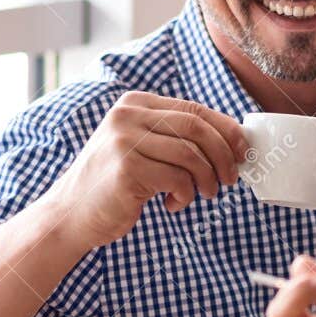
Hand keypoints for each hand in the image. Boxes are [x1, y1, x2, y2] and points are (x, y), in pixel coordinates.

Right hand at [43, 91, 248, 248]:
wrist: (72, 213)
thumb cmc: (116, 184)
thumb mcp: (143, 148)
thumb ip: (175, 137)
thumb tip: (233, 140)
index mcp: (135, 103)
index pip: (194, 109)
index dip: (226, 130)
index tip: (243, 151)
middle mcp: (128, 116)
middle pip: (197, 128)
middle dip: (223, 155)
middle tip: (230, 179)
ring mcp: (124, 141)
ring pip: (191, 155)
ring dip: (207, 180)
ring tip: (203, 195)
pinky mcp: (127, 169)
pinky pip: (178, 179)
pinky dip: (185, 196)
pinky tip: (172, 205)